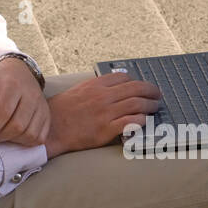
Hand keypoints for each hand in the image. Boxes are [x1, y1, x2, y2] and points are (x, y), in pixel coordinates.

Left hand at [0, 59, 50, 148]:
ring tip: (4, 135)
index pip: (4, 112)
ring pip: (30, 133)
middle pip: (18, 125)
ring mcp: (42, 107)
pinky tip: (17, 137)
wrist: (21, 72)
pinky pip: (40, 137)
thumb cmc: (1, 82)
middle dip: (1, 136)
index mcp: (13, 86)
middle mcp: (31, 96)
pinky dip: (27, 142)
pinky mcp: (47, 116)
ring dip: (14, 140)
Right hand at [44, 72, 161, 158]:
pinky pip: (131, 121)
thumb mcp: (78, 91)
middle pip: (135, 88)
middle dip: (151, 91)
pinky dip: (141, 120)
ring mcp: (105, 113)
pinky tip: (144, 121)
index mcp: (95, 85)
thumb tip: (114, 85)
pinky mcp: (106, 129)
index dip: (137, 81)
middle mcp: (102, 96)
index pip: (124, 77)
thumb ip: (96, 87)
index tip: (142, 87)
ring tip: (155, 108)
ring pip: (137, 104)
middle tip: (157, 95)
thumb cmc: (61, 112)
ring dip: (150, 105)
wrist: (51, 130)